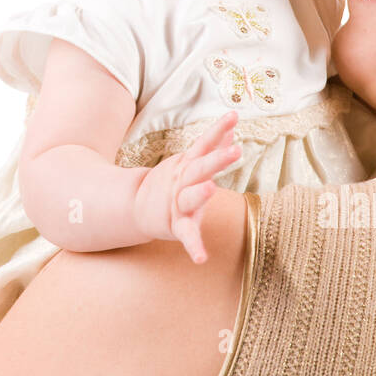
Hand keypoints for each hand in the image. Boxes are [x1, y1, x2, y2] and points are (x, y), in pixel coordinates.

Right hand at [132, 110, 241, 263]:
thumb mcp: (191, 161)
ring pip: (191, 197)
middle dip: (217, 159)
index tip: (233, 116)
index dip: (219, 130)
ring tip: (211, 188)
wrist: (139, 207)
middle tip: (236, 150)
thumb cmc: (174, 183)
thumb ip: (213, 144)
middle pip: (201, 168)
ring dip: (200, 193)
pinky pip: (187, 237)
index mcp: (188, 165)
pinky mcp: (177, 225)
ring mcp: (178, 203)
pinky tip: (201, 259)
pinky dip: (194, 247)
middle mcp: (183, 181)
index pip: (205, 143)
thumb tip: (233, 122)